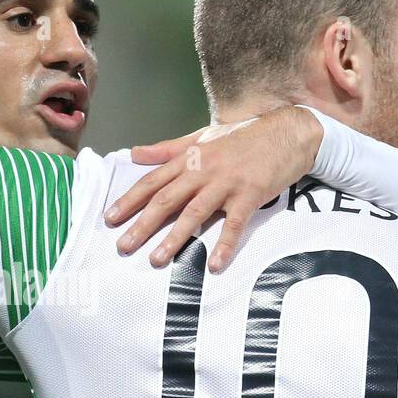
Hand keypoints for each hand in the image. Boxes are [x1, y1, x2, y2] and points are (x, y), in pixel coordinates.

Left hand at [106, 106, 321, 272]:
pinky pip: (234, 224)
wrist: (287, 131)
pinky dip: (224, 245)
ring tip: (156, 259)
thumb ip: (168, 149)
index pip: (153, 181)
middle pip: (166, 199)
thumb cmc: (244, 137)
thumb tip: (134, 153)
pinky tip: (215, 265)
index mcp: (189, 158)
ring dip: (175, 238)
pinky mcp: (251, 195)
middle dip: (142, 224)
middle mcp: (203, 170)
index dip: (130, 200)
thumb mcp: (202, 137)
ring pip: (195, 213)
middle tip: (123, 246)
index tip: (110, 218)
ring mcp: (227, 183)